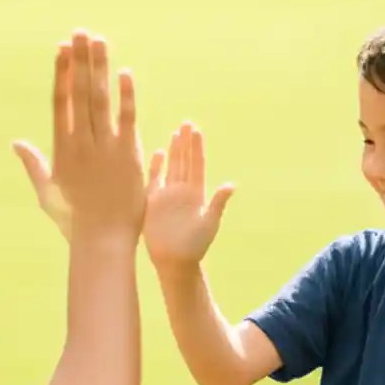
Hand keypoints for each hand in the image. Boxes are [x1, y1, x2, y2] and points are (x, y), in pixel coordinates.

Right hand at [13, 31, 144, 243]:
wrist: (102, 240)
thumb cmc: (73, 221)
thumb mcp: (47, 191)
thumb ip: (34, 163)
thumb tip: (16, 142)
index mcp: (62, 149)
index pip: (61, 103)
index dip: (62, 74)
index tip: (62, 50)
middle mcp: (81, 144)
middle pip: (80, 94)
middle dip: (80, 60)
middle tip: (80, 32)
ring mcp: (105, 149)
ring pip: (100, 100)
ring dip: (99, 68)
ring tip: (98, 41)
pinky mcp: (128, 156)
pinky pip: (127, 119)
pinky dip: (126, 96)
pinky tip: (124, 73)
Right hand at [142, 122, 233, 270]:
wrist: (175, 261)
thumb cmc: (195, 245)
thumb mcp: (208, 223)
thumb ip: (217, 204)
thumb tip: (230, 186)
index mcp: (196, 194)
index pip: (196, 165)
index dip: (197, 148)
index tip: (196, 131)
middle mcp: (182, 191)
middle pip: (184, 162)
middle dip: (185, 143)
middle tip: (186, 124)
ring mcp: (167, 196)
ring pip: (171, 167)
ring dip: (173, 151)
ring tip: (175, 133)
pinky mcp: (153, 203)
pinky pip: (154, 180)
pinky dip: (156, 167)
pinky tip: (158, 153)